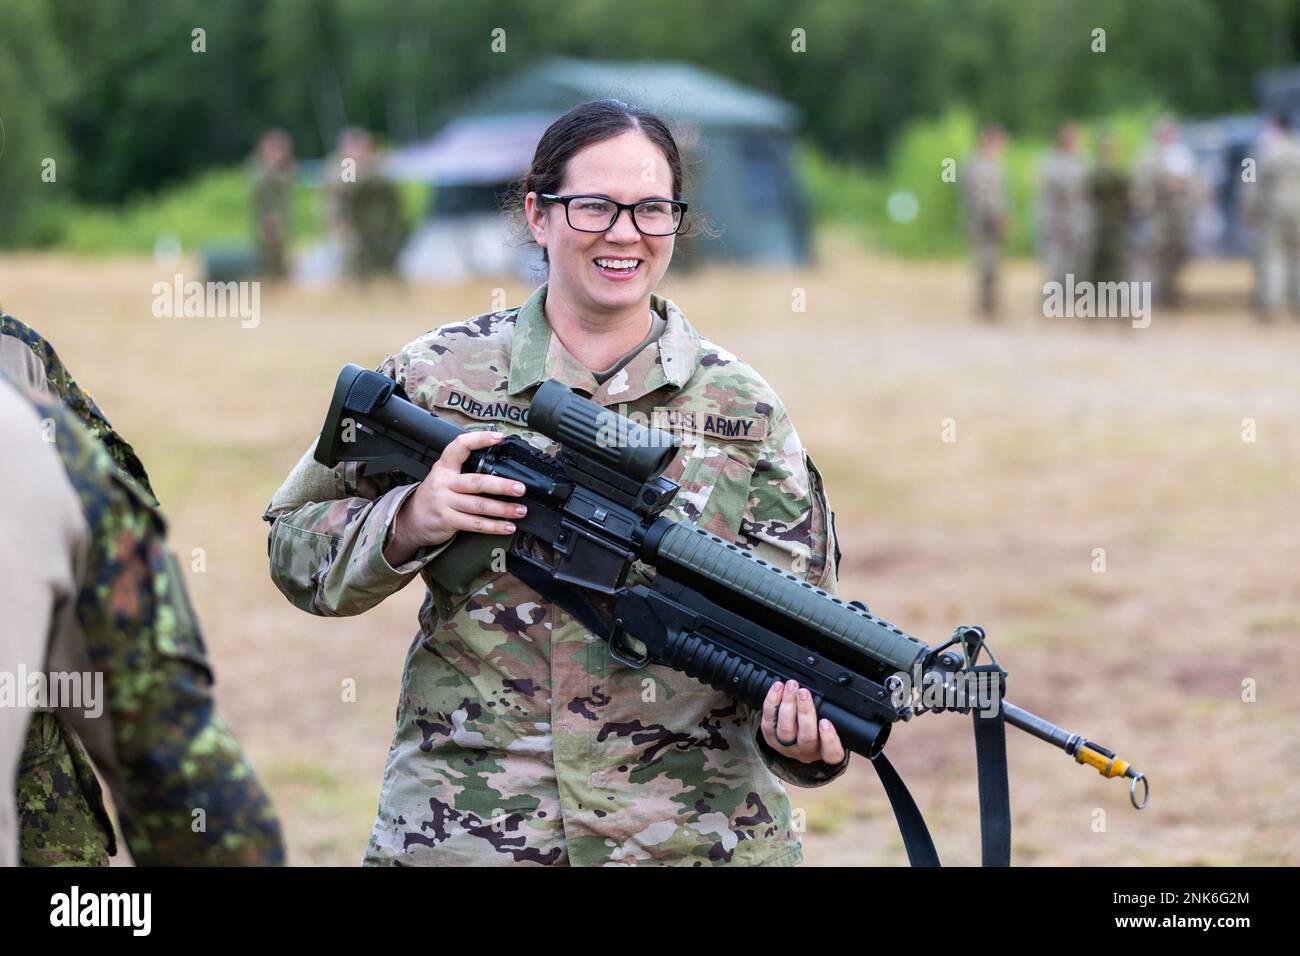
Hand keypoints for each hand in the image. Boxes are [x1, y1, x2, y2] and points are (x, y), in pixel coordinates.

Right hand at [384, 430, 526, 564]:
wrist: (410, 520)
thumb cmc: (434, 496)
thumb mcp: (444, 477)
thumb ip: (464, 471)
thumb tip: (501, 470)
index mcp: (444, 467)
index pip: (460, 446)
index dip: (478, 440)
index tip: (498, 437)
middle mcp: (444, 482)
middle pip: (476, 482)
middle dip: (501, 486)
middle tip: (520, 488)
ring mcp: (444, 502)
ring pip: (478, 505)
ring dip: (503, 509)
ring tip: (520, 510)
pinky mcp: (447, 520)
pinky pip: (474, 524)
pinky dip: (493, 526)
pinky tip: (507, 526)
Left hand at [760, 679, 845, 764]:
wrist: (794, 743)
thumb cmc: (816, 732)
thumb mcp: (830, 728)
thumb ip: (833, 718)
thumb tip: (833, 694)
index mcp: (825, 751)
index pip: (832, 753)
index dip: (829, 739)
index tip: (826, 722)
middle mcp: (806, 752)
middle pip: (806, 737)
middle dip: (804, 712)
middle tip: (804, 693)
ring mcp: (786, 747)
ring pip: (785, 730)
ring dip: (787, 704)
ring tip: (791, 687)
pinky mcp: (770, 738)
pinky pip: (768, 722)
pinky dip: (772, 702)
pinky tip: (777, 689)